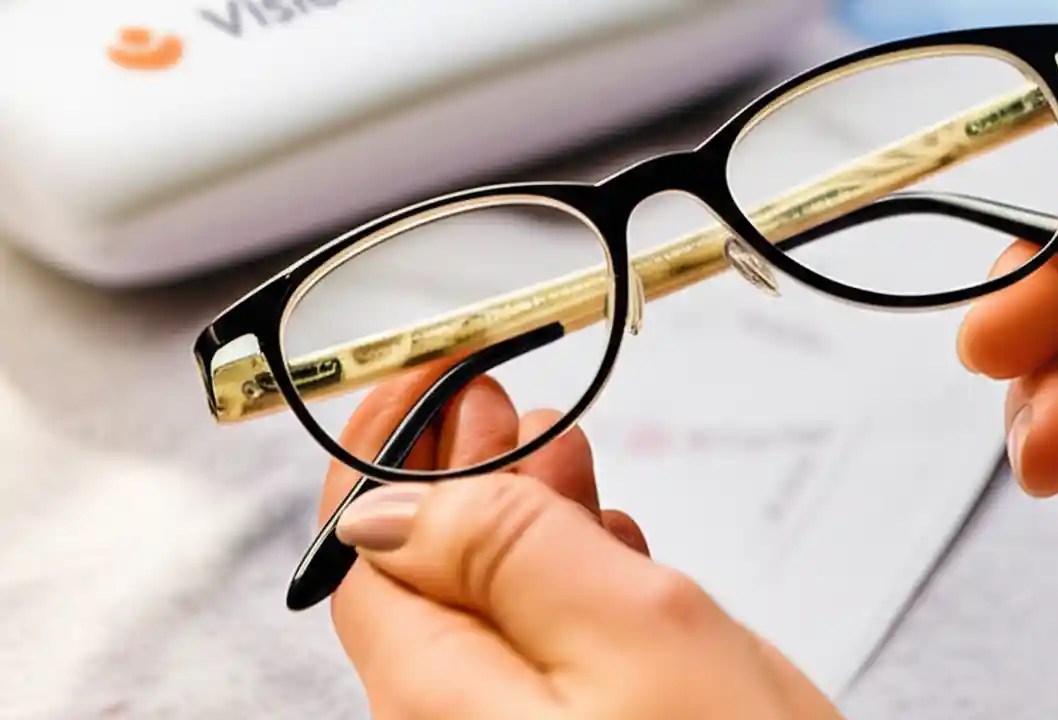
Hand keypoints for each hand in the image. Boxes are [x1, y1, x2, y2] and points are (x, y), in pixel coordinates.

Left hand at [318, 369, 841, 718]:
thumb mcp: (633, 632)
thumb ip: (506, 553)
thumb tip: (393, 502)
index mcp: (445, 698)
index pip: (366, 551)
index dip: (388, 450)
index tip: (428, 377)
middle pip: (426, 571)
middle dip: (458, 469)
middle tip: (498, 394)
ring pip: (490, 600)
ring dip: (517, 513)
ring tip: (553, 446)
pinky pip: (542, 644)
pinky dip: (566, 574)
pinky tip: (598, 542)